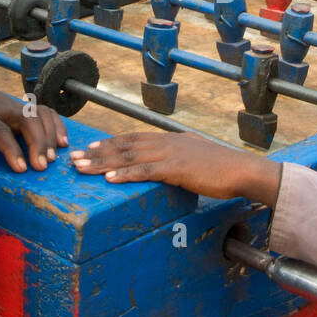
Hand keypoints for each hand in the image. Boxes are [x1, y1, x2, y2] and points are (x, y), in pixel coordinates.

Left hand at [0, 56, 67, 170]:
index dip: (11, 149)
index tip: (22, 168)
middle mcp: (0, 106)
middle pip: (26, 120)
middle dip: (38, 142)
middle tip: (43, 166)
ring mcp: (13, 104)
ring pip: (39, 114)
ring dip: (50, 134)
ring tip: (56, 156)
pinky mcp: (20, 105)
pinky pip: (43, 111)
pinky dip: (56, 124)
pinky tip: (62, 141)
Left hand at [69, 133, 282, 204]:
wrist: (241, 170)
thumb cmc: (222, 168)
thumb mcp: (197, 155)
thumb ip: (180, 156)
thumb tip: (170, 164)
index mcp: (170, 139)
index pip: (133, 138)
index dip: (110, 142)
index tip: (91, 147)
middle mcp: (166, 142)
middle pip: (124, 145)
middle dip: (97, 152)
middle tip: (75, 158)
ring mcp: (170, 154)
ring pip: (129, 157)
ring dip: (103, 163)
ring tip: (82, 168)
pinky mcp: (176, 169)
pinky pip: (145, 172)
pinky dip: (126, 174)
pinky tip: (110, 179)